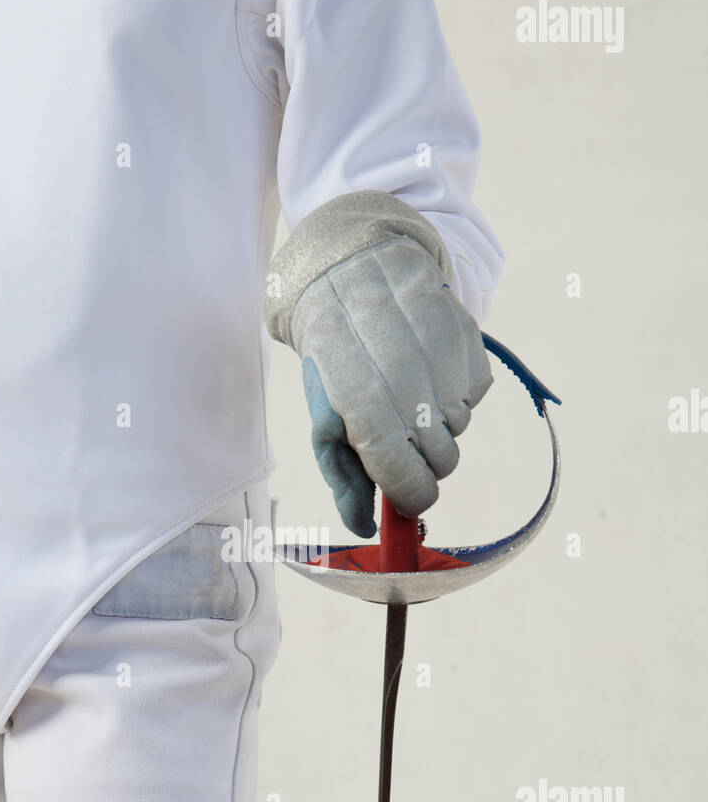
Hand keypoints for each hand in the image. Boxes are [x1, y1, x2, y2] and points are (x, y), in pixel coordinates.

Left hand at [292, 236, 492, 536]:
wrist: (353, 274)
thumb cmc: (334, 360)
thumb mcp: (325, 420)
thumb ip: (345, 480)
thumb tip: (366, 528)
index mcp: (368, 417)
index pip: (413, 488)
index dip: (412, 497)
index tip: (407, 492)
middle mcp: (412, 393)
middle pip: (444, 465)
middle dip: (424, 458)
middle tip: (400, 428)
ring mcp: (446, 368)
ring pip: (461, 428)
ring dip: (439, 419)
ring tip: (408, 385)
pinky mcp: (471, 345)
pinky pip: (475, 393)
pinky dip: (456, 388)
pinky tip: (425, 363)